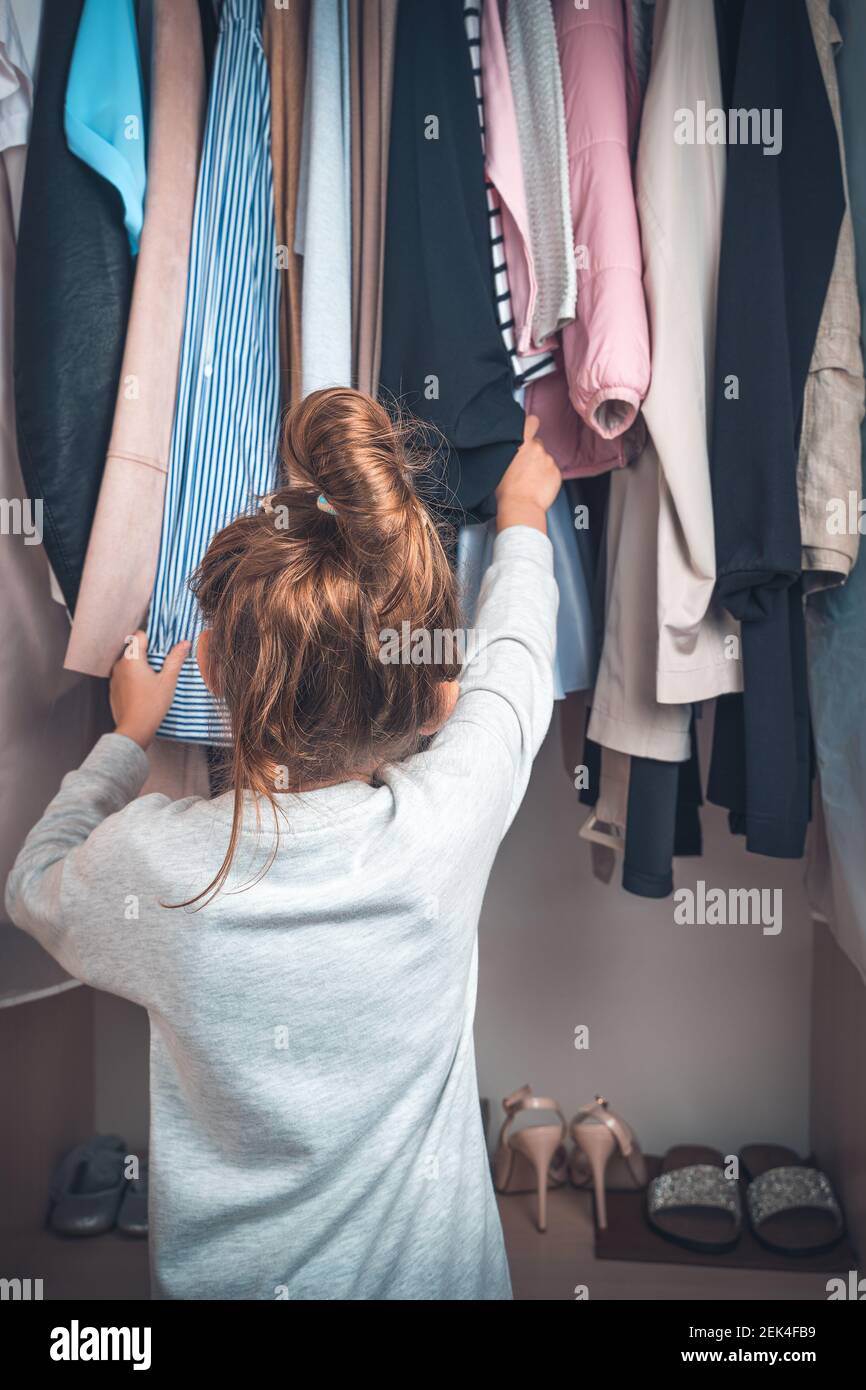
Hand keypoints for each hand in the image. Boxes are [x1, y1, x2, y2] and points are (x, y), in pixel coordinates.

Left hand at [109, 631, 190, 749]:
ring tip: (153, 680)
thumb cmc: (152, 704)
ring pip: (128, 663)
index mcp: (132, 659)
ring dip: (140, 667)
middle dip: (147, 654)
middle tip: (162, 666)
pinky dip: (133, 679)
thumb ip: (175, 659)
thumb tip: (184, 643)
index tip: (162, 647)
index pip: (139, 635)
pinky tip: (143, 690)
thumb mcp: (168, 681)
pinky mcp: (113, 689)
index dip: (152, 638)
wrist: (134, 729)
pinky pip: (123, 677)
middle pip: (134, 650)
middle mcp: (120, 665)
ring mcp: (114, 677)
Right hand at [495, 415, 560, 532]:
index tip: (529, 430)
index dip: (530, 425)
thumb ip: (511, 450)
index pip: (531, 421)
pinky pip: (552, 471)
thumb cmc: (506, 489)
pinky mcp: (557, 473)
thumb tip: (514, 447)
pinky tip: (537, 486)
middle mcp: (537, 447)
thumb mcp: (500, 463)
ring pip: (545, 459)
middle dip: (533, 452)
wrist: (521, 506)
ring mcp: (549, 460)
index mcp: (522, 442)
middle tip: (525, 466)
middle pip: (537, 444)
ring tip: (530, 480)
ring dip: (540, 466)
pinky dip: (546, 477)